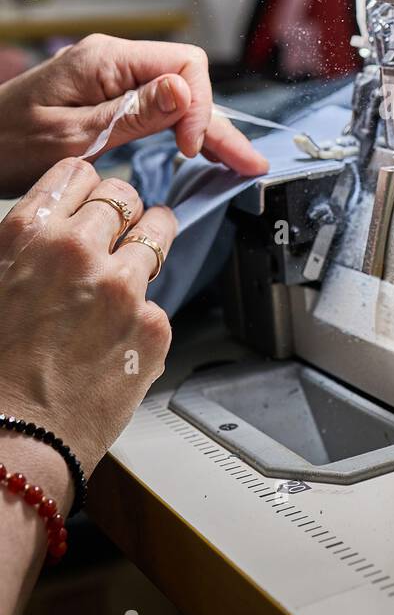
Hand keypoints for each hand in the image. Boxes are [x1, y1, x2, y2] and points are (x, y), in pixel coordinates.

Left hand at [0, 33, 268, 194]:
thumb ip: (133, 113)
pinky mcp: (104, 97)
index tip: (190, 151)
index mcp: (106, 60)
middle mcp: (113, 61)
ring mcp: (109, 78)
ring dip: (205, 129)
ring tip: (238, 162)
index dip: (199, 107)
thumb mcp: (74, 136)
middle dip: (217, 123)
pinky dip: (179, 129)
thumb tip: (187, 92)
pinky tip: (201, 150)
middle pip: (185, 84)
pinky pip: (154, 107)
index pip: (184, 66)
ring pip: (174, 99)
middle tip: (248, 164)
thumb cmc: (8, 144)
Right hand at [0, 158, 176, 479]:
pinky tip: (116, 339)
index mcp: (29, 233)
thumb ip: (21, 247)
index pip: (80, 172)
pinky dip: (142, 314)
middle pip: (124, 196)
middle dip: (121, 212)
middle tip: (117, 231)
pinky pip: (158, 300)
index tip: (90, 199)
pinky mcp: (154, 327)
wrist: (12, 441)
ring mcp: (123, 287)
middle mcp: (79, 250)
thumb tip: (42, 234)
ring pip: (159, 232)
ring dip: (148, 244)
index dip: (86, 188)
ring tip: (132, 268)